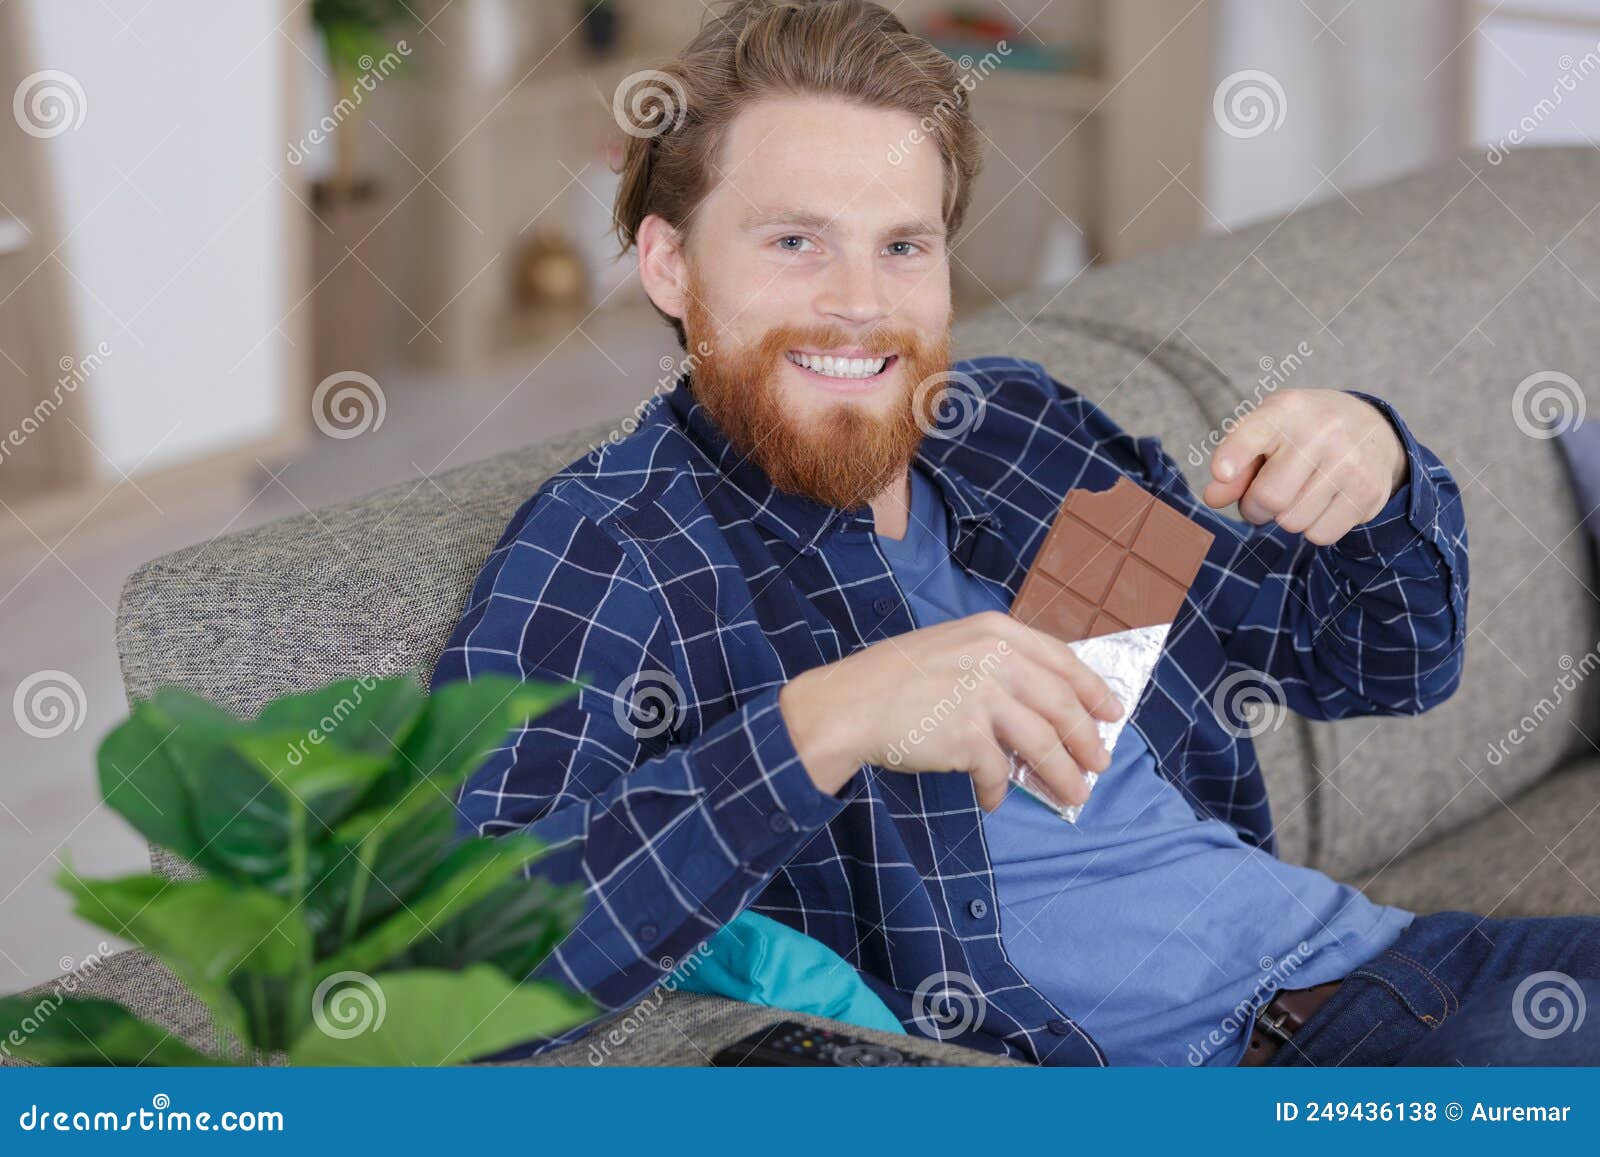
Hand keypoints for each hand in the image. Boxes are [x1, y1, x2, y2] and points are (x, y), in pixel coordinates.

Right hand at [778, 611, 1123, 812]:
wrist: (844, 706)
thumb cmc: (890, 680)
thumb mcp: (950, 649)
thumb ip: (996, 665)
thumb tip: (1041, 706)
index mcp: (994, 631)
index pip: (1062, 659)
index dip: (1092, 689)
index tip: (1111, 712)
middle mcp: (994, 657)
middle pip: (1061, 704)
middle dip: (1086, 740)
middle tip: (1099, 764)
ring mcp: (982, 695)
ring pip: (1043, 743)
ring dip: (1062, 775)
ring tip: (1071, 796)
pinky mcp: (966, 734)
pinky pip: (997, 771)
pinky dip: (998, 791)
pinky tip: (992, 801)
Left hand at [1202, 390, 1407, 544]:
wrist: (1370, 426)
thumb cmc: (1300, 434)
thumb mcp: (1265, 434)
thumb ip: (1235, 464)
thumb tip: (1213, 497)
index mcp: (1285, 409)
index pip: (1253, 434)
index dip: (1234, 456)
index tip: (1221, 472)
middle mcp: (1321, 430)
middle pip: (1269, 498)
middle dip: (1255, 508)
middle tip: (1262, 498)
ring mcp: (1350, 461)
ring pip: (1292, 522)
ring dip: (1285, 518)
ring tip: (1298, 494)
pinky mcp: (1368, 492)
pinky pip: (1320, 535)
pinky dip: (1312, 529)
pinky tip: (1322, 503)